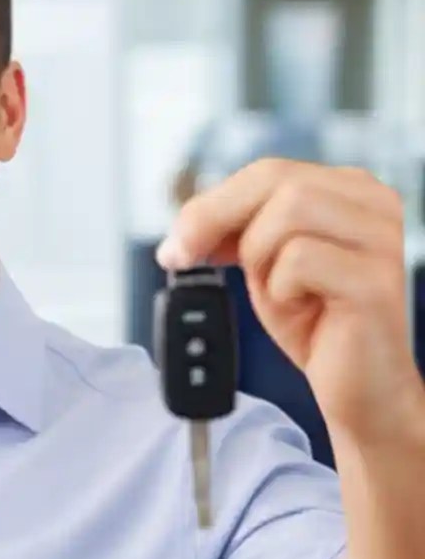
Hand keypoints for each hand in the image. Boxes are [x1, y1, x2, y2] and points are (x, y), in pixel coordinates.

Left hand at [156, 158, 424, 443]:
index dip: (211, 202)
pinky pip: (300, 259)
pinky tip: (302, 308)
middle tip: (182, 258)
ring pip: (287, 212)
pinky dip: (280, 288)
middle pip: (275, 180)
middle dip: (214, 218)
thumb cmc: (317, 322)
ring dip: (258, 256)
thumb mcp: (266, 262)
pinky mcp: (375, 280)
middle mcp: (374, 204)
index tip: (177, 240)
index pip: (267, 171)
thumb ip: (238, 229)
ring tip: (279, 291)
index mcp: (349, 190)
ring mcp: (381, 239)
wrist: (359, 387)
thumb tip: (186, 226)